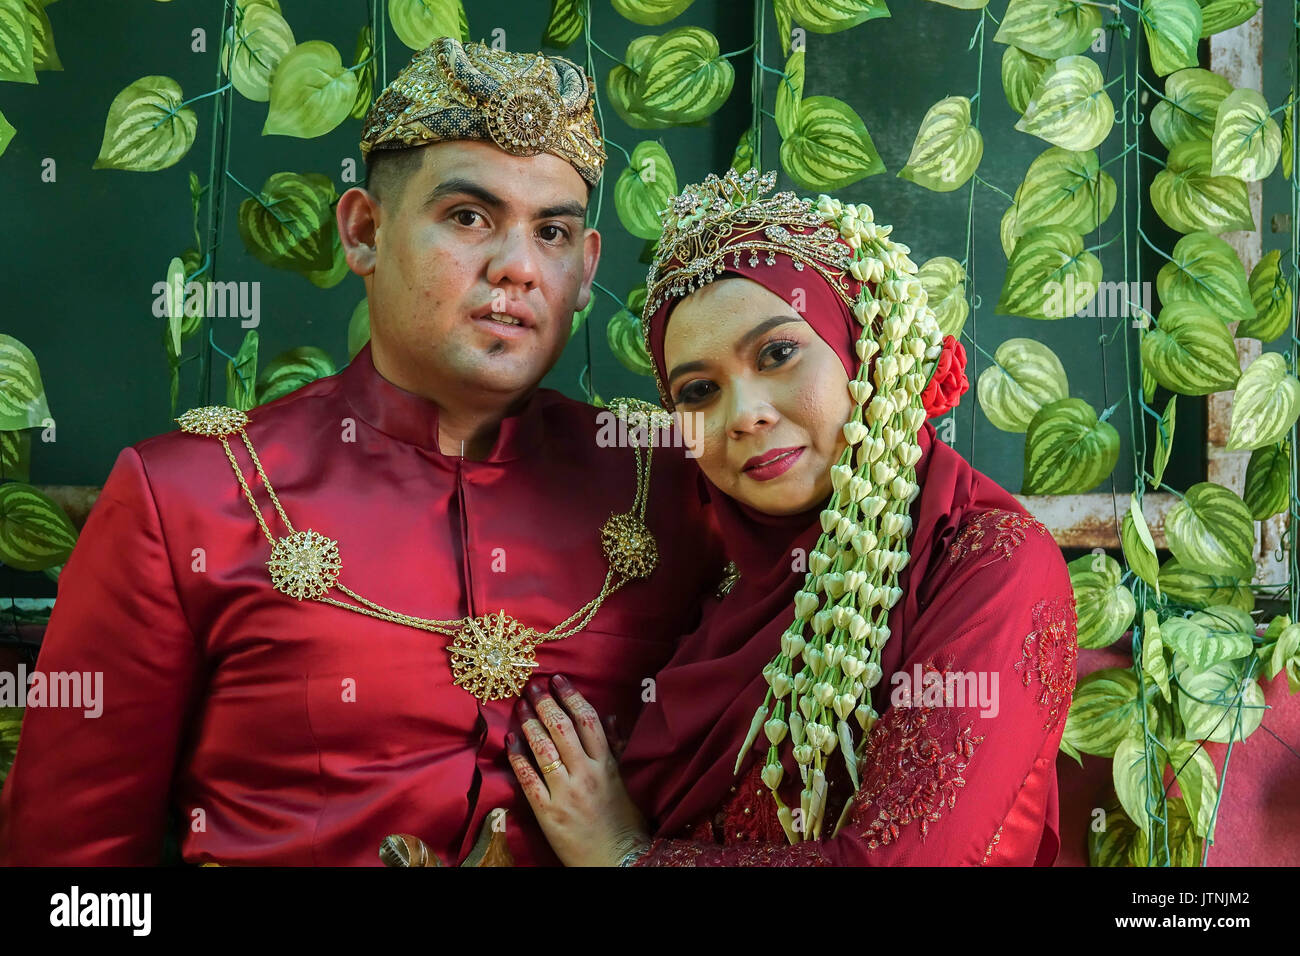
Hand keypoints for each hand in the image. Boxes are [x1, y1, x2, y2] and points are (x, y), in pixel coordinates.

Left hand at [507, 674, 649, 866]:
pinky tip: (510, 741)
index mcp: (607, 764)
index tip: (558, 680)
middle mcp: (586, 774)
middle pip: (562, 729)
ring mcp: (565, 793)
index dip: (571, 696)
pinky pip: (528, 779)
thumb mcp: (629, 780)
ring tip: (520, 705)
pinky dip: (517, 757)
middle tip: (533, 685)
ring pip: (543, 749)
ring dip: (530, 723)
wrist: (619, 860)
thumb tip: (610, 716)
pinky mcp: (548, 813)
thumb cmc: (626, 821)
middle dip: (545, 703)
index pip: (587, 720)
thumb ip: (619, 747)